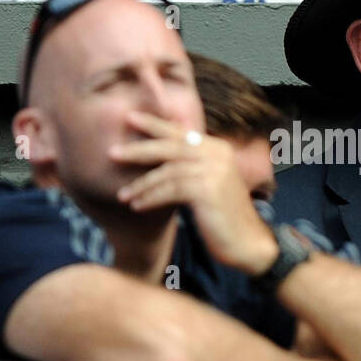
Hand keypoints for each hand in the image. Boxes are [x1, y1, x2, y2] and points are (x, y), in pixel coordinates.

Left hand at [113, 111, 278, 274]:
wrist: (248, 243)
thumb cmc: (223, 218)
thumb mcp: (208, 185)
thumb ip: (190, 168)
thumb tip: (159, 157)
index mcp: (217, 149)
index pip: (181, 133)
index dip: (154, 124)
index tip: (130, 117)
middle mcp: (218, 155)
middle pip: (170, 147)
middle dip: (139, 149)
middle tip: (112, 152)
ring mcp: (214, 171)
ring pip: (167, 171)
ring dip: (141, 185)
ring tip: (122, 195)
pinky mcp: (208, 190)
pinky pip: (170, 190)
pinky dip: (151, 198)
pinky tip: (136, 207)